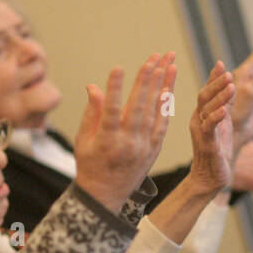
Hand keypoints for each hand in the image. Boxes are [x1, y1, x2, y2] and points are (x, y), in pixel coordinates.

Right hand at [73, 53, 176, 212]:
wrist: (107, 196)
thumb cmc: (89, 165)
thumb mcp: (83, 141)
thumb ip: (91, 113)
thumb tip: (94, 87)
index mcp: (107, 141)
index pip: (111, 111)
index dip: (115, 89)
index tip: (118, 68)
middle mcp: (128, 143)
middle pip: (139, 106)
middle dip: (147, 78)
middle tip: (155, 56)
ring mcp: (144, 147)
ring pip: (155, 111)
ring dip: (162, 85)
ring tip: (168, 63)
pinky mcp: (154, 149)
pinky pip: (163, 124)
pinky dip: (166, 105)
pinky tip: (169, 87)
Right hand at [184, 61, 236, 194]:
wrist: (209, 178)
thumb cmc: (217, 151)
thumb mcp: (223, 124)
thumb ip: (225, 105)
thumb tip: (231, 85)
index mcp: (202, 114)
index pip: (206, 91)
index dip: (213, 78)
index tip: (221, 64)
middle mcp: (198, 120)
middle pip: (204, 96)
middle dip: (216, 83)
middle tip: (227, 71)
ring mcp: (201, 131)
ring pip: (207, 109)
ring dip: (219, 96)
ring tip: (231, 85)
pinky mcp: (206, 144)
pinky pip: (209, 128)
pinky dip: (216, 117)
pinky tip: (224, 110)